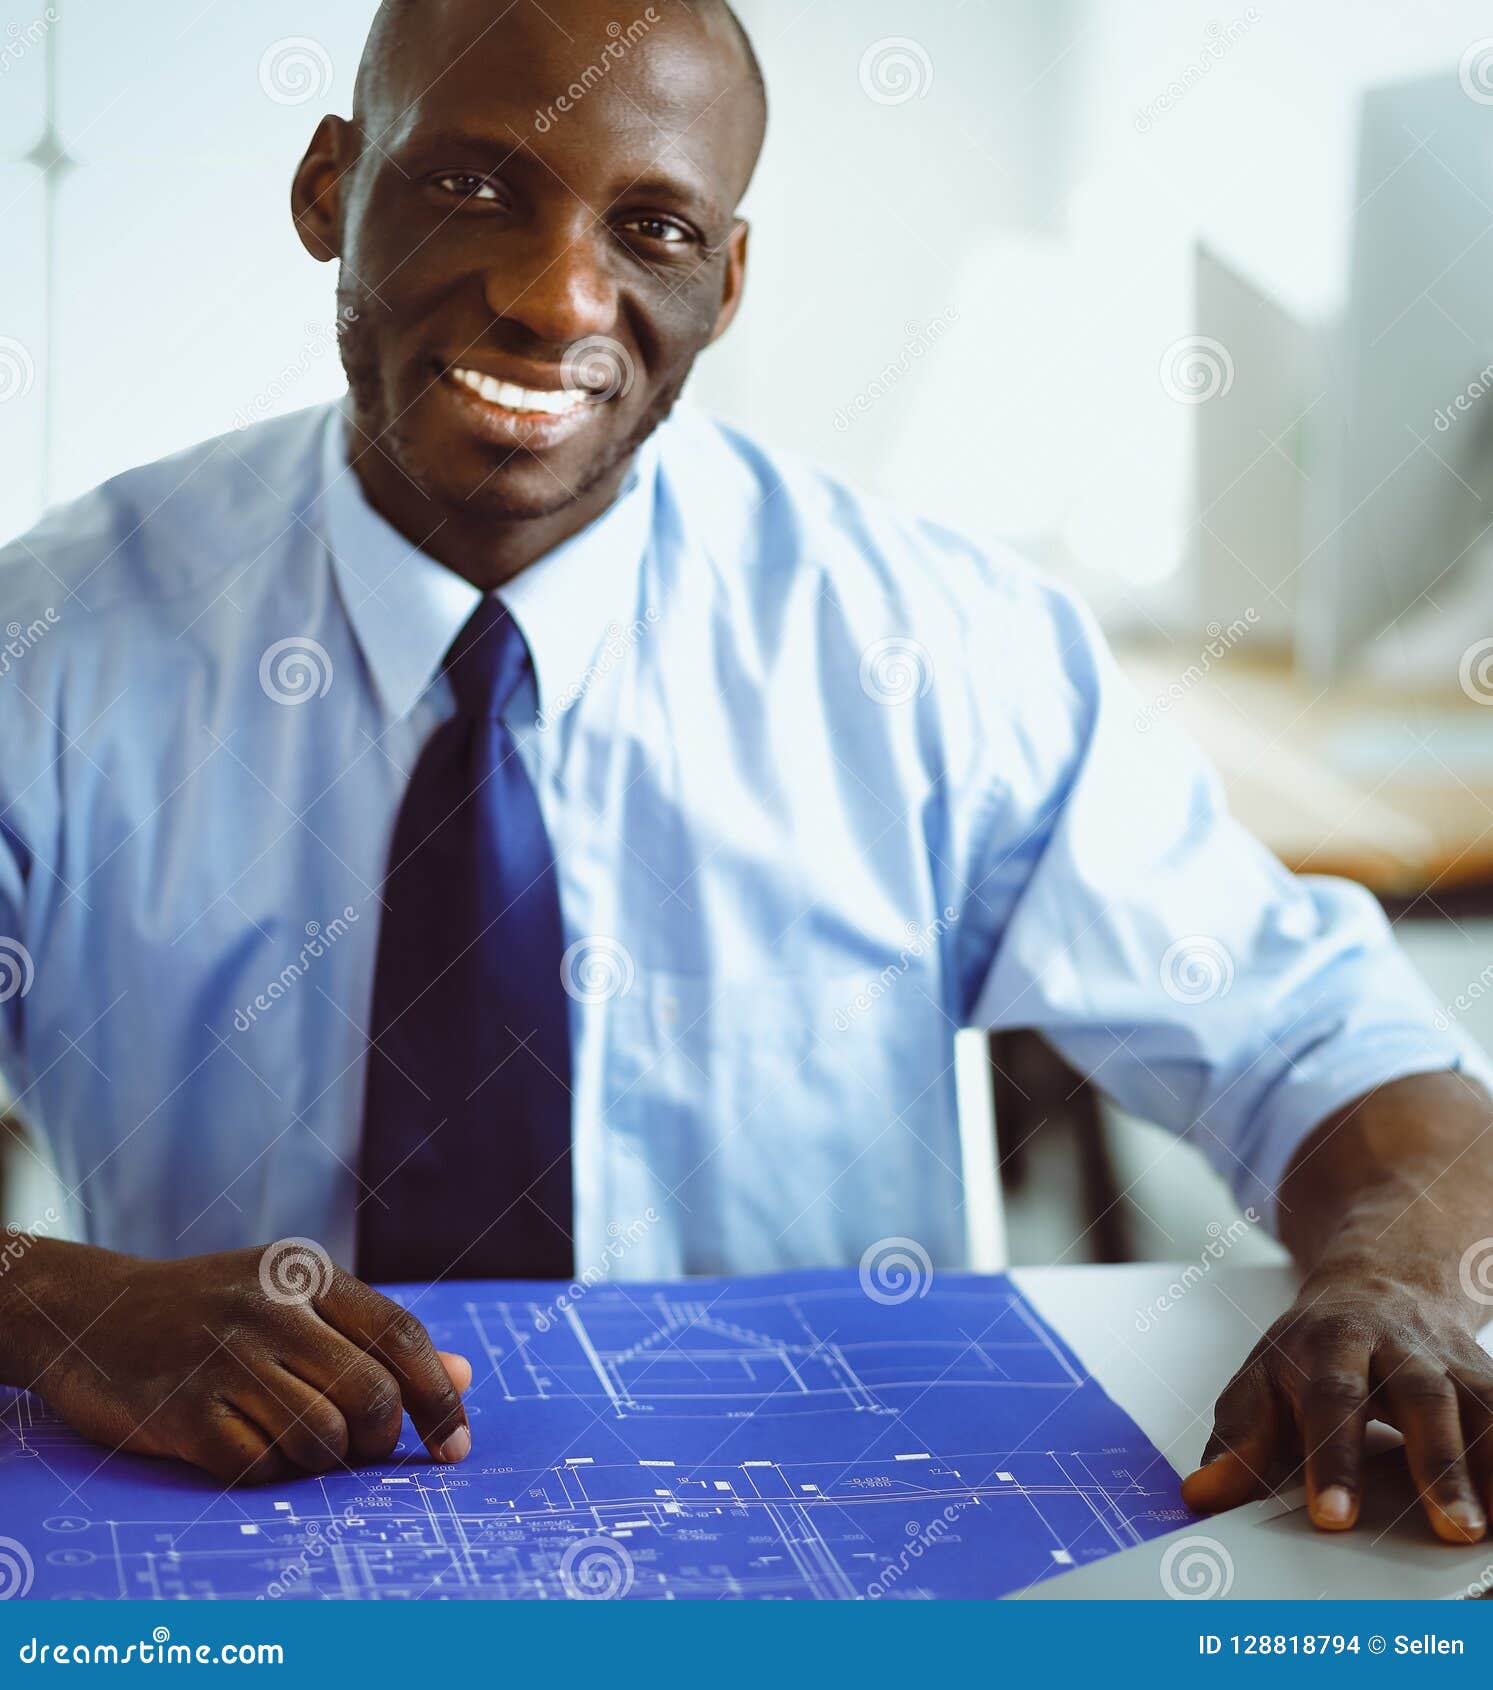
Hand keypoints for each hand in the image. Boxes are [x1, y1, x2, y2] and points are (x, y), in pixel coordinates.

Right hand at [21, 1241, 473, 1485]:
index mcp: (309, 1274)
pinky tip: (248, 1447)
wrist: (92, 1312)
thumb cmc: (213, 1311)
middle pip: (370, 1395)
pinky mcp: (185, 1410)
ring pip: (321, 1439)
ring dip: (321, 1461)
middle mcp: (272, 1308)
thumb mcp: (293, 1301)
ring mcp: (226, 1357)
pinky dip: (267, 1472)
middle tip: (363, 1452)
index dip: (440, 1398)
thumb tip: (464, 1373)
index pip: (401, 1337)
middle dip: (381, 1440)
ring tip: (298, 1443)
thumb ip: (374, 1336)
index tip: (456, 1448)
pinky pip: (260, 1468)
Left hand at [1182, 1270, 1492, 1541]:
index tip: (1332, 1517)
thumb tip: (1202, 1495)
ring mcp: (1452, 1363)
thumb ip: (1239, 1440)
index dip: (1332, 1459)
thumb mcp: (1263, 1380)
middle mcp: (1398, 1349)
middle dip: (1437, 1463)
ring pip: (1482, 1407)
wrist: (1378, 1286)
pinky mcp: (1490, 1377)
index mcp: (1329, 1345)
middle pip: (1423, 1400)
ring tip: (1486, 1530)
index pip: (1332, 1401)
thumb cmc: (1314, 1351)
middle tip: (1447, 1526)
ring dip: (1491, 1467)